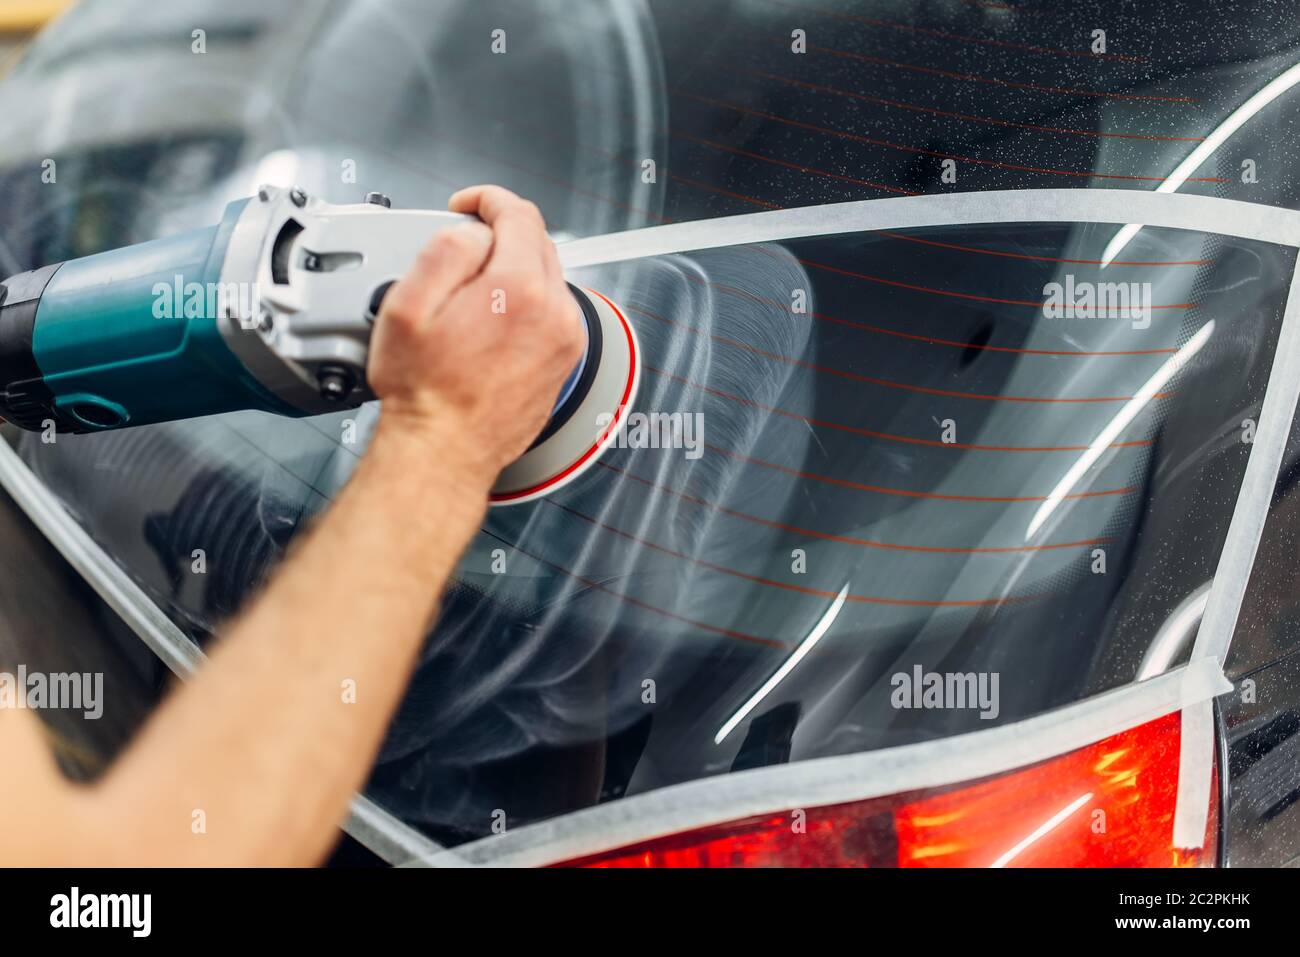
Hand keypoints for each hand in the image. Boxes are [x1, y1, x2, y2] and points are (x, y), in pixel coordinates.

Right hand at [367, 186, 585, 486]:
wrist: (445, 451)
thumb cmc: (424, 392)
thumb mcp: (407, 305)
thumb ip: (445, 249)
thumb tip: (472, 233)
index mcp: (519, 289)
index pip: (517, 214)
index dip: (486, 200)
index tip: (466, 206)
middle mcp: (554, 311)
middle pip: (537, 240)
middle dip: (500, 232)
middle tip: (463, 244)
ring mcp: (565, 338)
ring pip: (546, 274)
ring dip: (513, 266)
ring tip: (472, 288)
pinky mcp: (565, 359)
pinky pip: (551, 308)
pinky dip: (526, 299)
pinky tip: (492, 319)